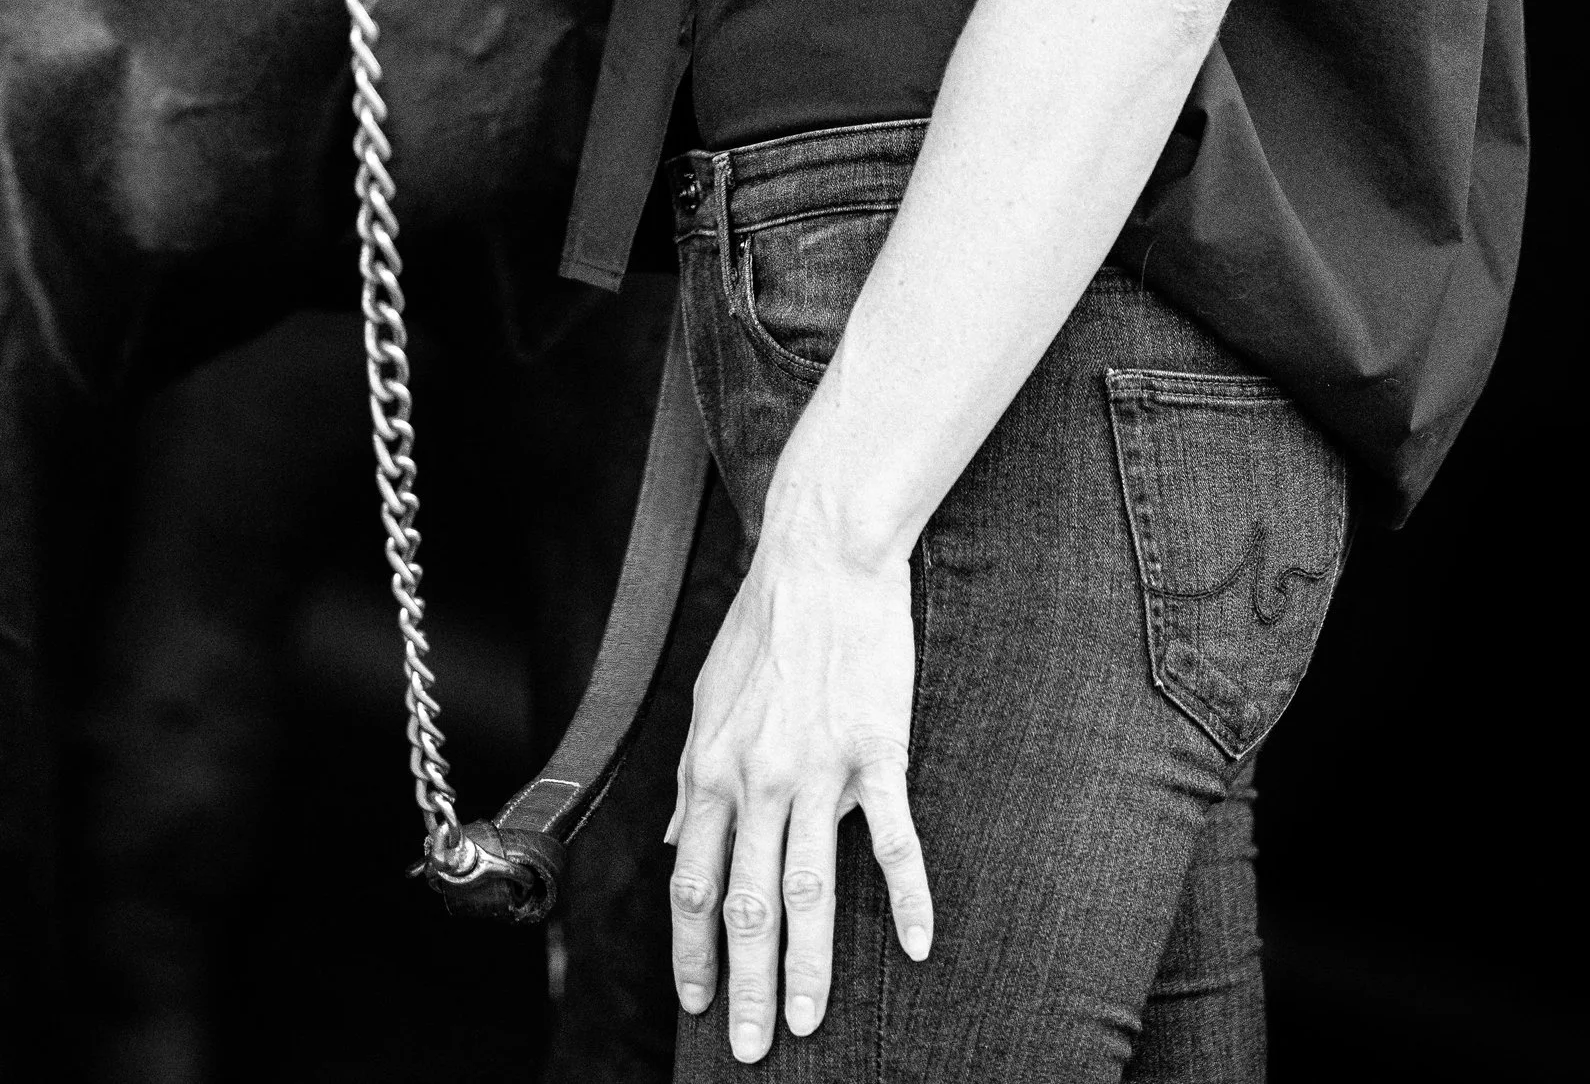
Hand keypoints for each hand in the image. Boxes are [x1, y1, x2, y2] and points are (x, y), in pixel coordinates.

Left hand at [667, 499, 933, 1054]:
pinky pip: (893, 842)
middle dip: (747, 986)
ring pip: (810, 890)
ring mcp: (818, 769)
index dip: (692, 951)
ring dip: (808, 968)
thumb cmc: (763, 625)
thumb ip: (692, 778)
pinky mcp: (876, 752)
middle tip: (752, 1047)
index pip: (693, 883)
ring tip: (809, 1024)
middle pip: (747, 905)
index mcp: (712, 767)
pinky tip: (916, 946)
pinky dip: (906, 899)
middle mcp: (758, 778)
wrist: (822, 555)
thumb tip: (673, 839)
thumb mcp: (707, 700)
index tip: (697, 1002)